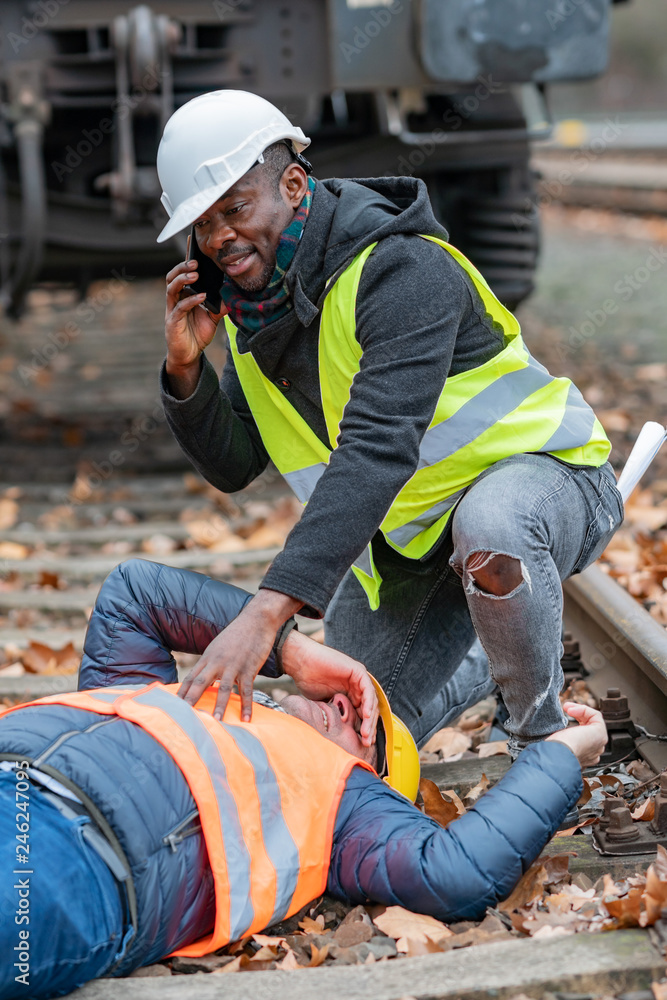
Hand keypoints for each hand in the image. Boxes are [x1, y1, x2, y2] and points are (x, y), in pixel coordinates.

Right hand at [164, 258, 226, 374]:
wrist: (190, 355)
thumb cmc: (198, 334)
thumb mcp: (213, 317)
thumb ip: (220, 304)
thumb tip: (233, 292)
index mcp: (183, 295)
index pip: (182, 274)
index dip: (186, 259)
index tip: (193, 245)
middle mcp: (175, 300)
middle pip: (172, 277)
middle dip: (182, 267)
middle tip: (196, 261)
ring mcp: (171, 310)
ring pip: (171, 289)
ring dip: (183, 279)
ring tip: (195, 273)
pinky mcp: (172, 323)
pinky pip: (179, 308)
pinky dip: (191, 300)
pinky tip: (202, 296)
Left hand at [177, 590, 301, 721]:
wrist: (257, 620)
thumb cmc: (238, 634)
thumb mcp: (219, 646)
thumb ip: (211, 662)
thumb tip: (206, 679)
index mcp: (208, 657)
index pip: (191, 677)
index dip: (182, 692)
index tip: (172, 707)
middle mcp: (218, 662)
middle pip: (201, 683)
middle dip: (190, 701)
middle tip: (182, 717)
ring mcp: (233, 665)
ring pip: (223, 688)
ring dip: (219, 706)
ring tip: (214, 722)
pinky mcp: (249, 667)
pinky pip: (246, 689)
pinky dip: (246, 705)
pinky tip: (246, 718)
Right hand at [281, 631, 378, 746]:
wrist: (300, 662)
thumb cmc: (308, 681)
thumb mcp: (324, 704)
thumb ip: (335, 714)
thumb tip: (340, 735)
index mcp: (350, 693)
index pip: (363, 713)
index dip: (365, 728)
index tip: (363, 743)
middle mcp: (357, 686)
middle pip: (370, 708)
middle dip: (370, 727)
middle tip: (367, 742)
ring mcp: (358, 678)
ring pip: (371, 701)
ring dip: (370, 719)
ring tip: (366, 734)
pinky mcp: (358, 671)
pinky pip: (368, 690)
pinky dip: (368, 703)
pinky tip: (366, 716)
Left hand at [546, 701, 607, 766]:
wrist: (558, 757)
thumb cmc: (553, 753)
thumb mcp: (558, 746)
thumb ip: (562, 743)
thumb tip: (556, 738)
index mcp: (583, 758)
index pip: (583, 738)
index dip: (574, 725)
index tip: (562, 719)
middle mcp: (593, 752)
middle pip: (589, 729)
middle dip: (578, 716)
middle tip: (566, 709)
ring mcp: (598, 744)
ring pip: (593, 722)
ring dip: (580, 711)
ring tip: (567, 708)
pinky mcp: (600, 734)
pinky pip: (596, 716)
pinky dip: (584, 709)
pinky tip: (572, 710)